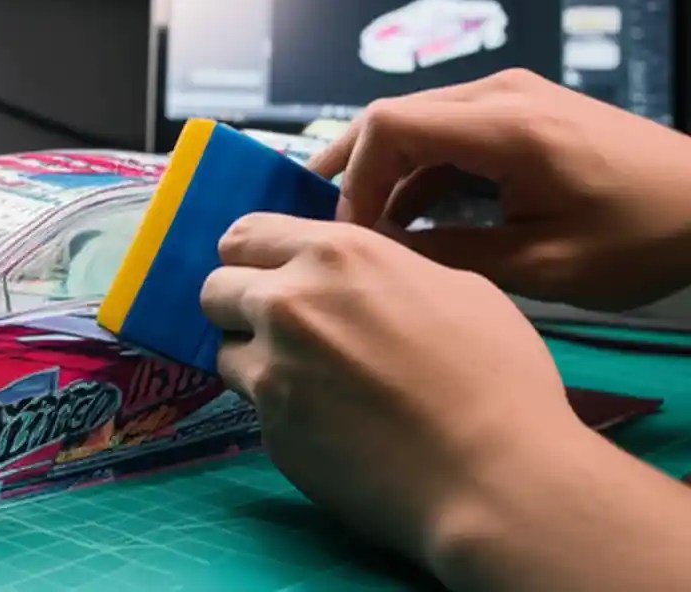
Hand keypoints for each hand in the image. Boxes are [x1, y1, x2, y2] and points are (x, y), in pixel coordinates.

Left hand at [201, 214, 577, 566]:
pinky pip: (253, 408)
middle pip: (214, 289)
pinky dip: (279, 412)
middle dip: (239, 305)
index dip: (253, 255)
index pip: (243, 233)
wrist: (495, 476)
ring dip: (253, 359)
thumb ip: (383, 268)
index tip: (269, 273)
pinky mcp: (269, 430)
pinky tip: (330, 425)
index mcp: (334, 255)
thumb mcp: (454, 287)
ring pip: (225, 350)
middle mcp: (287, 303)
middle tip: (281, 328)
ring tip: (309, 381)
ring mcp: (271, 370)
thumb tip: (354, 274)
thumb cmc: (495, 376)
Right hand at [308, 68, 690, 310]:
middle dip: (352, 173)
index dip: (351, 176)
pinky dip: (418, 172)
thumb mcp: (541, 265)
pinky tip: (408, 220)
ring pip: (415, 124)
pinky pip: (446, 133)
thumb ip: (450, 255)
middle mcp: (499, 95)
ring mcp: (511, 97)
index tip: (345, 233)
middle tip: (323, 225)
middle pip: (392, 116)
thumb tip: (378, 254)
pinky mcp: (520, 111)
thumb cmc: (639, 238)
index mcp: (506, 126)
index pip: (388, 124)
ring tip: (360, 231)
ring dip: (383, 174)